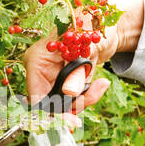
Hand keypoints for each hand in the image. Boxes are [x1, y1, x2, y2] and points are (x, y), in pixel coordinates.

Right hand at [21, 0, 144, 122]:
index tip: (71, 120)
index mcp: (37, 60)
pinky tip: (100, 84)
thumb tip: (69, 93)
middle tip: (91, 99)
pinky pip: (73, 101)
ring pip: (63, 105)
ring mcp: (53, 78)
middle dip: (72, 106)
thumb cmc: (94, 25)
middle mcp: (41, 71)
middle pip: (50, 105)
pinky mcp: (66, 83)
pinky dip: (87, 97)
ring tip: (100, 85)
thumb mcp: (86, 47)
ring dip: (83, 101)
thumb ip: (76, 71)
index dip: (52, 112)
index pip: (35, 97)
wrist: (109, 24)